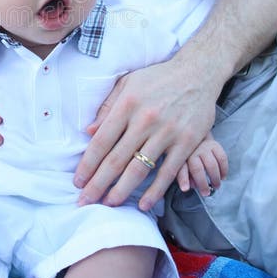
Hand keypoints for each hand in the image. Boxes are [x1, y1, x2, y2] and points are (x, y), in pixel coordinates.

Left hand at [74, 58, 219, 210]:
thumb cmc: (158, 78)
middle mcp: (145, 119)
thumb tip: (89, 132)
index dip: (88, 164)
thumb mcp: (128, 83)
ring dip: (121, 190)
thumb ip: (108, 108)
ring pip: (139, 169)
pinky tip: (143, 204)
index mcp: (127, 104)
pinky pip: (168, 172)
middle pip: (117, 159)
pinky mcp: (187, 142)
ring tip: (108, 205)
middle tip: (85, 201)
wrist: (197, 73)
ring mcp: (167, 132)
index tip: (78, 181)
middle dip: (98, 184)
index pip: (101, 141)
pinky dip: (155, 191)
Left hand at [177, 133, 227, 196]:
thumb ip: (182, 176)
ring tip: (216, 186)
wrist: (192, 133)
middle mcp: (191, 150)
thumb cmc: (186, 153)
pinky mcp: (214, 144)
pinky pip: (222, 158)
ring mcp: (203, 146)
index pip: (181, 168)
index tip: (185, 189)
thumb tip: (187, 187)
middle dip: (202, 183)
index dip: (183, 179)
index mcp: (180, 155)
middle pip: (197, 169)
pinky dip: (224, 169)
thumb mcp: (179, 163)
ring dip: (215, 178)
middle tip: (206, 193)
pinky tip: (223, 176)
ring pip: (211, 164)